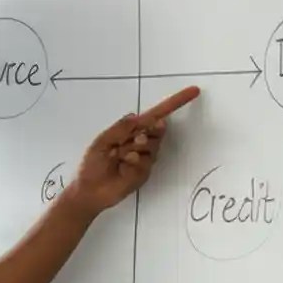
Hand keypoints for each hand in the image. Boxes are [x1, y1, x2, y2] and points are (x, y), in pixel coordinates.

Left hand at [62, 86, 200, 216]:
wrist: (90, 191)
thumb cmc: (92, 164)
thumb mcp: (102, 142)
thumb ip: (120, 129)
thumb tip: (136, 115)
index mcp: (129, 131)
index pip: (154, 115)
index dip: (173, 104)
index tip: (193, 91)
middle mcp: (141, 143)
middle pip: (158, 129)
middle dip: (152, 130)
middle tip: (137, 138)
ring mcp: (145, 158)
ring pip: (152, 145)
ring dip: (136, 148)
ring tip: (120, 155)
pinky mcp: (145, 173)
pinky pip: (146, 162)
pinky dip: (134, 161)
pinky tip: (123, 165)